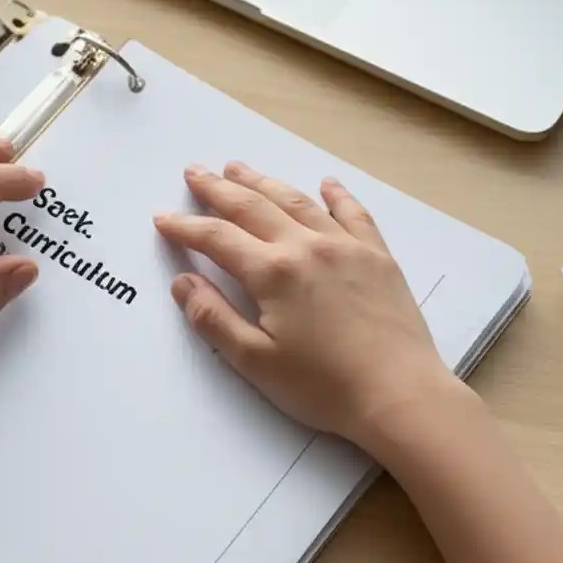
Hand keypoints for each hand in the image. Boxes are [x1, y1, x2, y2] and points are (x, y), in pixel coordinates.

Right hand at [154, 162, 460, 445]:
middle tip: (195, 171)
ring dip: (265, 181)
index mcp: (273, 273)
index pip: (217, 238)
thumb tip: (183, 281)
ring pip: (297, 201)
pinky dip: (337, 194)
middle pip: (253, 206)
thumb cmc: (325, 387)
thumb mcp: (256, 362)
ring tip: (240, 167)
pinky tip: (326, 183)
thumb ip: (214, 318)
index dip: (185, 227)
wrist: (400, 394)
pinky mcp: (378, 257)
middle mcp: (307, 247)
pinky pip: (353, 213)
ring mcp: (346, 247)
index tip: (163, 218)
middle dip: (218, 188)